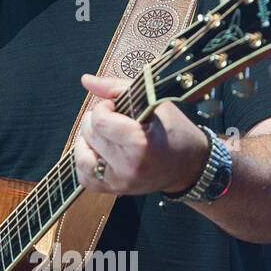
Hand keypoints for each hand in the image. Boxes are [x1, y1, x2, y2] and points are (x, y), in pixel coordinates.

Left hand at [74, 74, 210, 194]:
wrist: (188, 166)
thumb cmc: (173, 130)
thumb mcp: (152, 102)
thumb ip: (115, 88)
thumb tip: (85, 80)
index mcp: (140, 144)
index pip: (100, 121)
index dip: (103, 107)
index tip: (114, 106)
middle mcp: (128, 167)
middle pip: (90, 135)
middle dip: (97, 121)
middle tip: (114, 120)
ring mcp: (120, 182)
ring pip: (81, 155)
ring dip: (88, 141)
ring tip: (105, 135)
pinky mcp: (115, 191)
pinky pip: (83, 177)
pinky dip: (86, 161)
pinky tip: (99, 152)